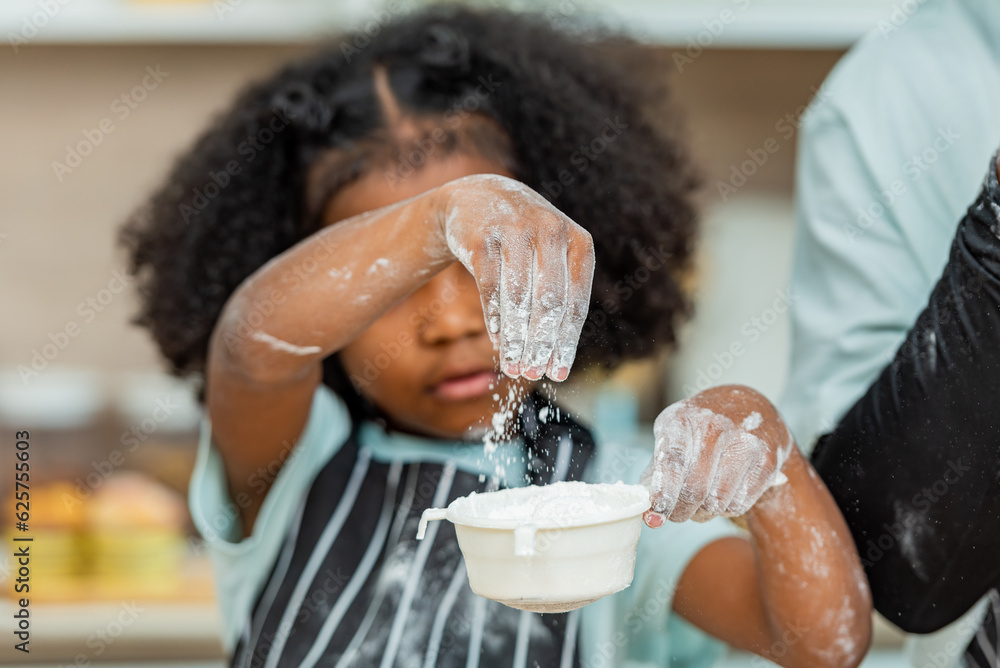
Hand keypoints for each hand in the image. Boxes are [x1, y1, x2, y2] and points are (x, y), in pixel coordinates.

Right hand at [439, 174, 594, 380]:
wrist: (478, 199)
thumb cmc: (524, 241)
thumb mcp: (552, 258)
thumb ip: (560, 297)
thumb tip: (557, 358)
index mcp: (578, 241)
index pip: (575, 303)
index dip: (567, 343)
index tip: (558, 373)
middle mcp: (551, 231)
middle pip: (549, 303)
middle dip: (541, 344)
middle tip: (534, 374)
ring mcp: (515, 230)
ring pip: (518, 297)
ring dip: (516, 337)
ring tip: (514, 365)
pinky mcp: (482, 236)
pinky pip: (490, 286)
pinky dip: (494, 318)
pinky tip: (497, 341)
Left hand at [641, 385, 793, 524]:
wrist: (750, 407)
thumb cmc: (701, 429)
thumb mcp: (674, 435)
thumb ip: (657, 470)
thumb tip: (649, 511)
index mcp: (682, 419)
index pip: (672, 460)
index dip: (664, 491)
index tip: (656, 513)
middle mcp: (715, 427)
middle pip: (695, 489)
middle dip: (680, 511)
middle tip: (676, 515)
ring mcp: (744, 442)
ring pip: (717, 502)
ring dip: (704, 513)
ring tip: (700, 502)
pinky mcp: (767, 460)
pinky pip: (740, 504)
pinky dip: (726, 510)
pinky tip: (723, 494)